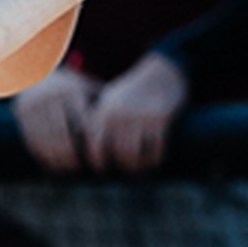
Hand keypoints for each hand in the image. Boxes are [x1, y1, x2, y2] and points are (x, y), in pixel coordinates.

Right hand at [11, 66, 99, 172]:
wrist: (37, 71)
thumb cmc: (72, 89)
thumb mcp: (87, 89)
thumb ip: (102, 108)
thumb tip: (124, 135)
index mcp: (71, 91)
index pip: (82, 123)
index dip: (90, 142)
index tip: (98, 158)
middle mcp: (50, 96)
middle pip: (61, 134)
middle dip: (70, 155)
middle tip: (80, 170)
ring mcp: (33, 104)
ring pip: (45, 139)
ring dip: (55, 159)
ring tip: (67, 171)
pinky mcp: (22, 112)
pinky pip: (31, 139)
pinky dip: (41, 155)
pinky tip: (51, 165)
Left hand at [83, 53, 187, 172]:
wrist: (162, 72)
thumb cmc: (133, 93)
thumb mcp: (111, 102)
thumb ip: (99, 122)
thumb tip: (84, 151)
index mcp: (103, 110)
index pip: (94, 143)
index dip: (97, 160)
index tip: (102, 170)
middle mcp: (119, 114)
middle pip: (116, 153)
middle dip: (121, 166)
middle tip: (126, 173)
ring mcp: (140, 116)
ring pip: (135, 154)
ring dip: (138, 167)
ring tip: (139, 172)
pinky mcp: (160, 119)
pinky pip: (155, 150)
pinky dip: (154, 160)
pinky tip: (153, 163)